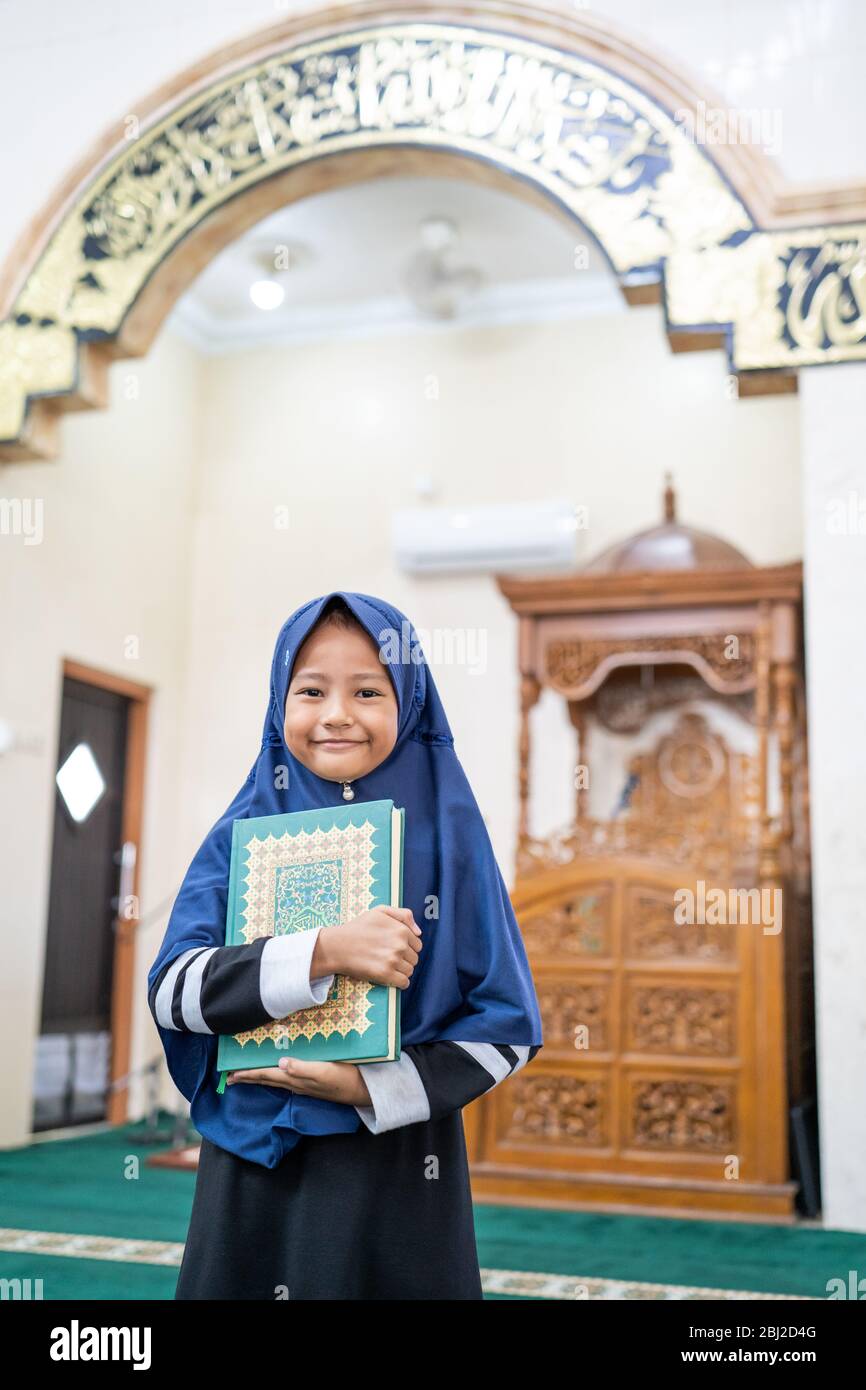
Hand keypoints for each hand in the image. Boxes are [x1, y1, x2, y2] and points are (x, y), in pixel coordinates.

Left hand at [226, 1058, 371, 1105]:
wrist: (362, 1090)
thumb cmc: (344, 1078)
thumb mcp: (323, 1071)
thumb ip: (302, 1068)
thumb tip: (280, 1063)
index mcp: (295, 1078)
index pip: (266, 1075)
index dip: (248, 1074)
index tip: (230, 1075)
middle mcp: (296, 1083)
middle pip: (267, 1080)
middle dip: (249, 1079)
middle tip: (230, 1079)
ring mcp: (304, 1085)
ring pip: (276, 1081)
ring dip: (260, 1078)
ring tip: (248, 1077)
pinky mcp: (311, 1083)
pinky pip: (286, 1079)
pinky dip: (275, 1076)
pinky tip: (277, 1074)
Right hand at [313, 907, 421, 988]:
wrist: (337, 946)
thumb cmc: (357, 927)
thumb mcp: (380, 911)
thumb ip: (403, 915)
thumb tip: (419, 932)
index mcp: (401, 930)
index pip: (418, 945)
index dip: (407, 947)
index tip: (395, 948)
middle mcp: (399, 945)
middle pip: (415, 959)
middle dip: (405, 959)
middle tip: (389, 957)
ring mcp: (393, 960)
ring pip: (410, 971)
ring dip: (401, 970)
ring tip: (387, 966)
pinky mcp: (385, 974)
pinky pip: (403, 982)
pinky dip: (399, 982)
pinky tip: (390, 977)